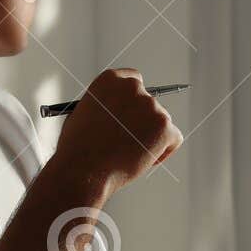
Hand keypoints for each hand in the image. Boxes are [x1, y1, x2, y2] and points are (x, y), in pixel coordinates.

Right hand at [52, 69, 181, 192]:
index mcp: (110, 80)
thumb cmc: (77, 149)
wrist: (82, 170)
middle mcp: (133, 87)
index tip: (133, 112)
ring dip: (151, 139)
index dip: (134, 99)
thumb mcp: (83, 114)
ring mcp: (151, 106)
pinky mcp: (165, 126)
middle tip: (131, 142)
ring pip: (161, 124)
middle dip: (143, 123)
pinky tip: (143, 161)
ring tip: (128, 157)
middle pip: (149, 103)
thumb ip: (105, 108)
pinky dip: (163, 152)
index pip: (133, 80)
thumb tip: (121, 115)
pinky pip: (174, 139)